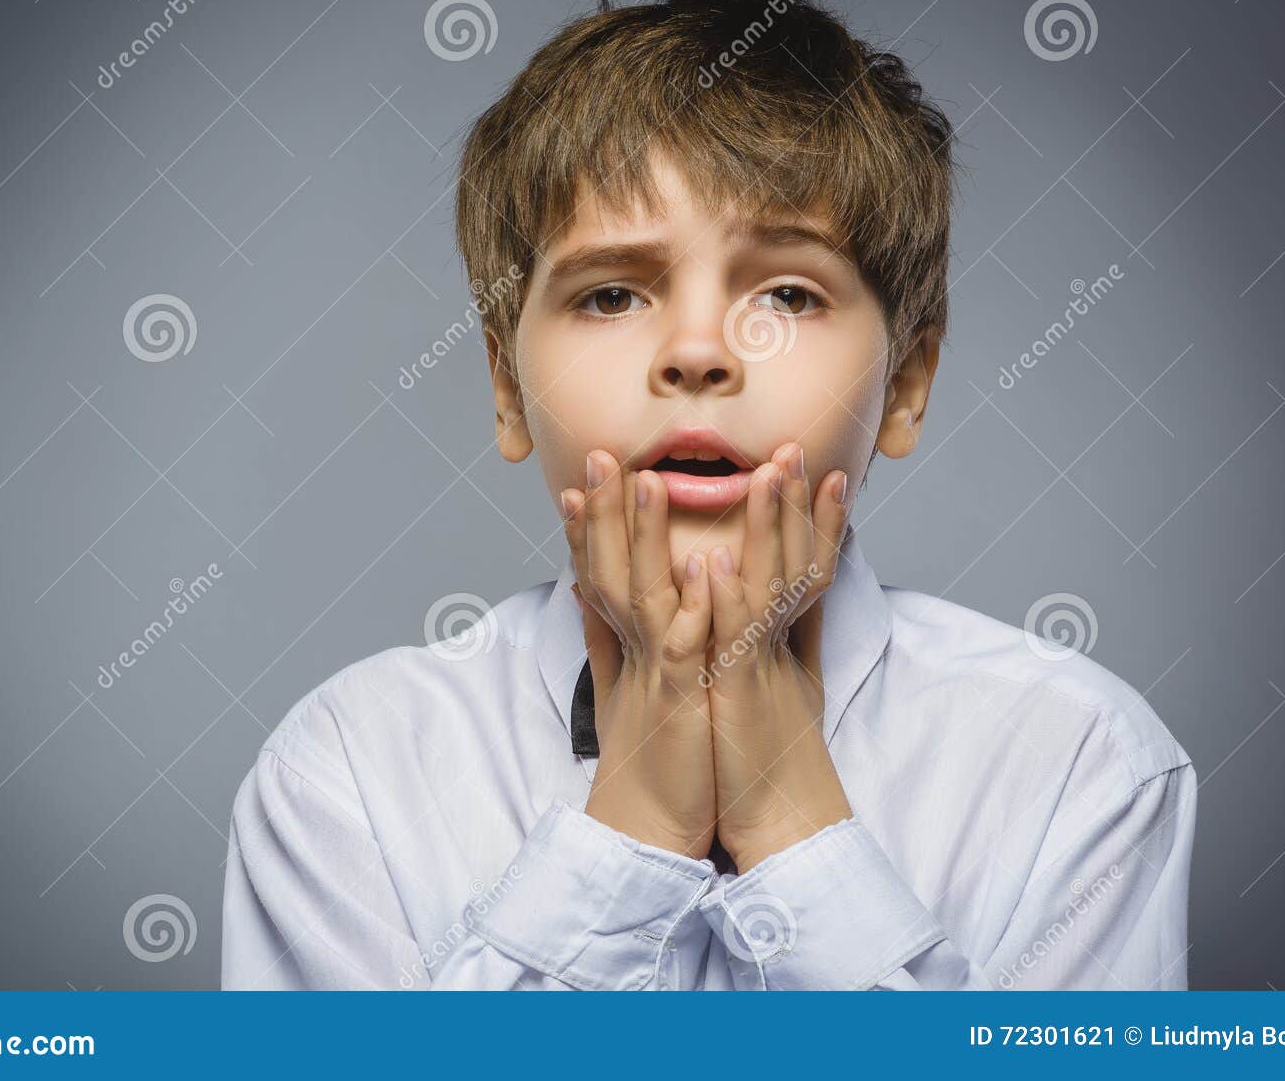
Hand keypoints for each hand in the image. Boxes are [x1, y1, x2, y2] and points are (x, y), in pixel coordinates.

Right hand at [563, 449, 717, 860]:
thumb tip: (581, 590)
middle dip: (605, 511)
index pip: (602, 571)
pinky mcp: (680, 701)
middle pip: (612, 568)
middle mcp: (633, 651)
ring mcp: (654, 673)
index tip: (582, 476)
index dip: (590, 524)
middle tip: (600, 454)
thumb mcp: (624, 686)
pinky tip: (702, 567)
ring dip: (644, 537)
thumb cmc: (651, 759)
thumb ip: (603, 634)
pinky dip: (694, 608)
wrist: (650, 829)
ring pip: (645, 592)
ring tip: (647, 482)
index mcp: (626, 645)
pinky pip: (688, 647)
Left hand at [705, 441, 852, 872]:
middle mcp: (780, 645)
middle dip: (794, 504)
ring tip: (765, 475)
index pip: (803, 566)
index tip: (826, 472)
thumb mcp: (783, 690)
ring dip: (765, 529)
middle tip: (794, 449)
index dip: (816, 520)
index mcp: (784, 640)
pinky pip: (730, 641)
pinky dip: (722, 600)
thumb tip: (793, 607)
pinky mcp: (740, 694)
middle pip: (793, 561)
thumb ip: (786, 643)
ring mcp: (763, 665)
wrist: (782, 824)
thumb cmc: (771, 760)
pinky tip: (711, 560)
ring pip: (768, 584)